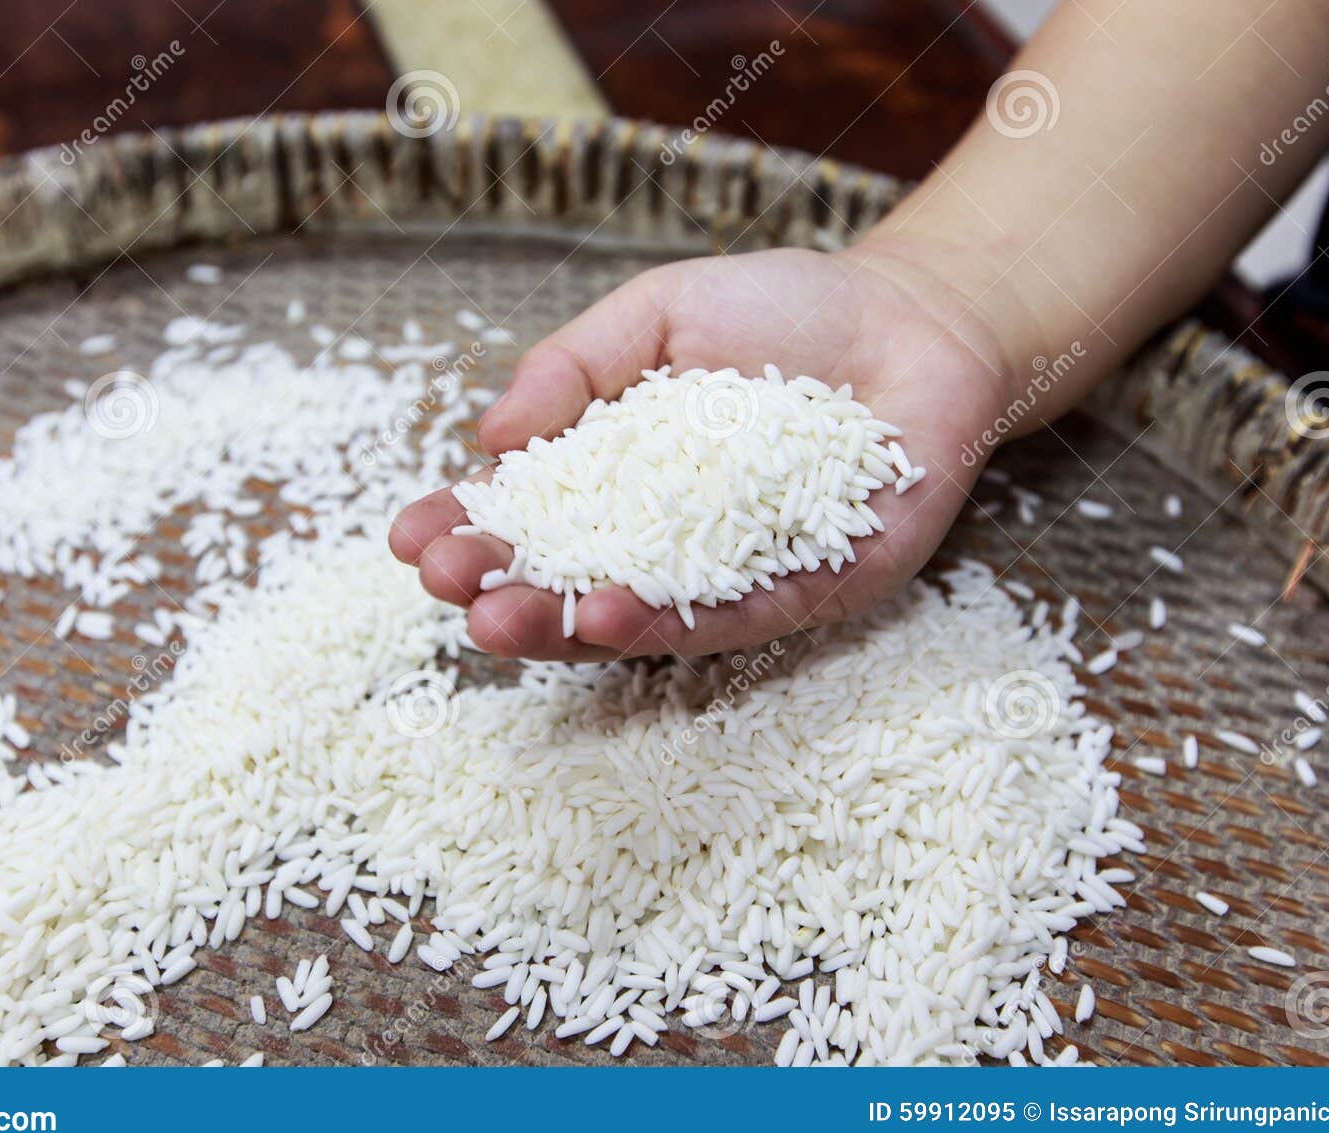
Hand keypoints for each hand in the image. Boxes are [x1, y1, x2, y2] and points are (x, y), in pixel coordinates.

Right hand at [389, 243, 1025, 659]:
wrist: (918, 319)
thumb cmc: (785, 311)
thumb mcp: (658, 315)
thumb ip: (575, 366)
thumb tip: (491, 436)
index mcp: (624, 478)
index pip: (532, 516)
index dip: (469, 528)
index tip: (410, 534)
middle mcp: (673, 539)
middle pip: (572, 580)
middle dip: (503, 590)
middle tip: (447, 590)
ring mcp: (740, 573)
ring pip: (642, 616)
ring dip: (566, 626)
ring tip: (503, 622)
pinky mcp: (815, 589)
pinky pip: (737, 617)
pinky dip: (671, 621)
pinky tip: (610, 615)